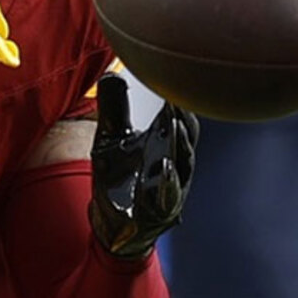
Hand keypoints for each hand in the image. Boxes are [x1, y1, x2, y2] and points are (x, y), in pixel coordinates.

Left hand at [87, 74, 196, 258]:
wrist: (111, 223)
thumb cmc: (117, 178)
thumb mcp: (111, 139)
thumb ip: (113, 109)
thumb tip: (111, 74)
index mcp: (165, 143)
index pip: (178, 119)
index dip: (177, 100)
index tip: (174, 78)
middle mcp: (175, 163)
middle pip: (187, 137)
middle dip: (183, 118)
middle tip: (176, 97)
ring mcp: (172, 187)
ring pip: (182, 163)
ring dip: (179, 143)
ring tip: (173, 124)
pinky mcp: (163, 210)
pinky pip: (169, 194)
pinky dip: (169, 180)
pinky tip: (165, 165)